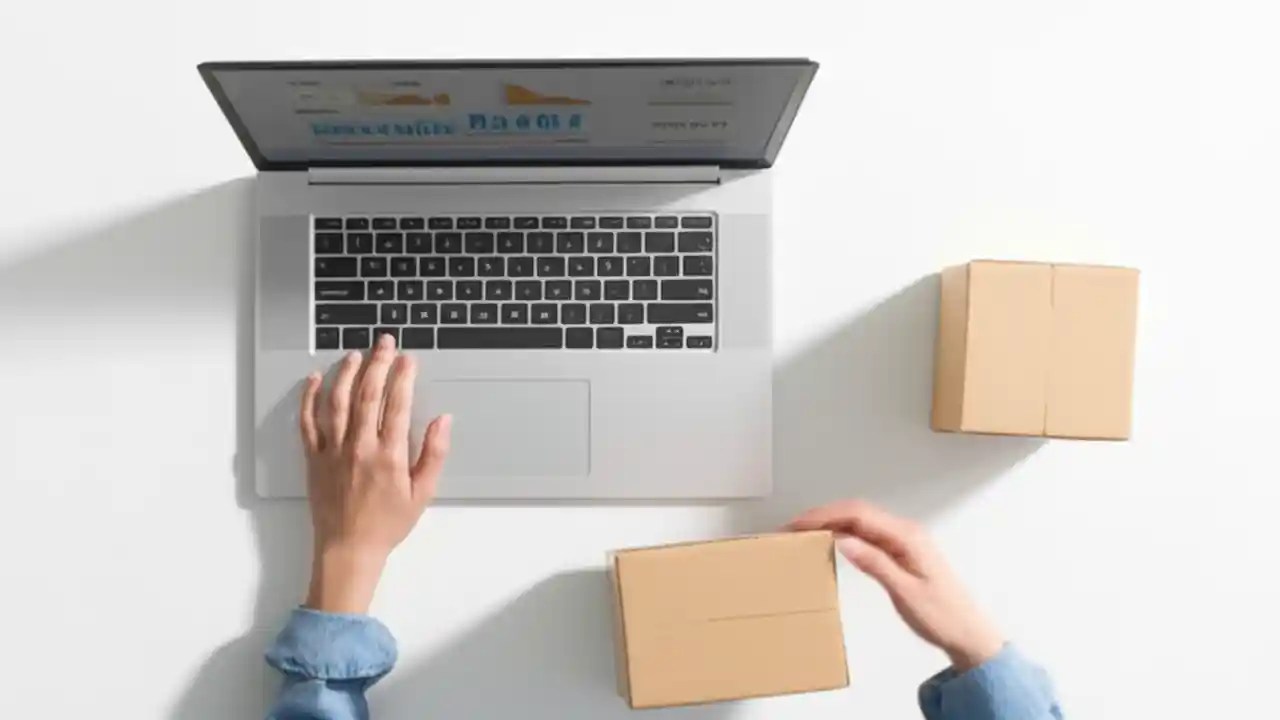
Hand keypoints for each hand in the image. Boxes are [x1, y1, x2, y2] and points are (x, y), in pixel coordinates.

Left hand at [298, 334, 451, 612]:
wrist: (348, 549)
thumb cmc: (388, 524)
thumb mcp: (423, 493)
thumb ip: (434, 454)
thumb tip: (442, 420)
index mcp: (389, 455)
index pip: (397, 404)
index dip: (403, 376)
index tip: (408, 359)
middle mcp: (359, 446)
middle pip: (367, 394)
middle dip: (377, 364)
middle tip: (384, 343)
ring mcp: (333, 450)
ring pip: (338, 401)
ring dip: (346, 373)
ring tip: (354, 355)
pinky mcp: (314, 458)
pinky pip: (308, 422)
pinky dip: (309, 398)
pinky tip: (314, 380)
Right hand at [788, 500, 1003, 670]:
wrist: (969, 633)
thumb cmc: (942, 616)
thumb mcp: (905, 593)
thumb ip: (876, 564)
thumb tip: (843, 540)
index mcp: (907, 537)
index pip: (858, 515)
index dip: (825, 515)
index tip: (799, 524)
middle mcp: (906, 532)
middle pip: (857, 512)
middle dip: (823, 515)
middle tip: (793, 527)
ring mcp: (904, 541)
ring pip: (862, 521)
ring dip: (832, 522)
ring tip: (805, 532)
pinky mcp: (902, 552)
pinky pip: (869, 534)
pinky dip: (846, 533)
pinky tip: (832, 542)